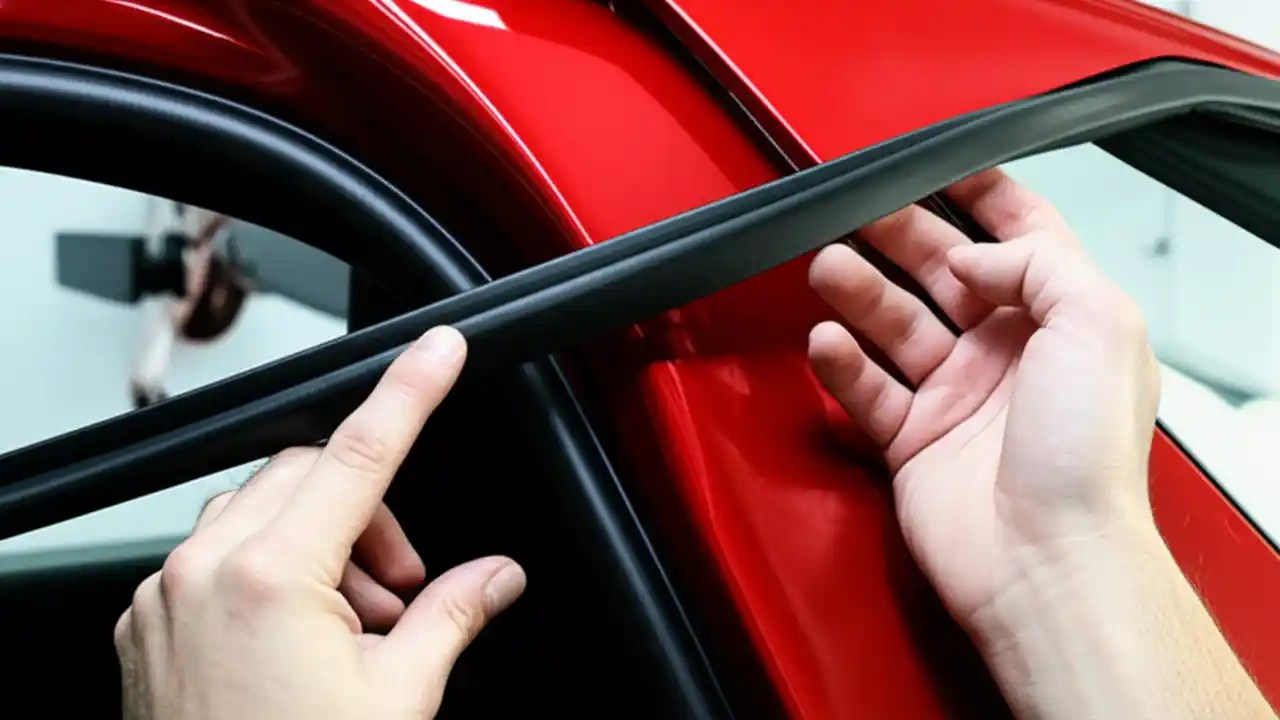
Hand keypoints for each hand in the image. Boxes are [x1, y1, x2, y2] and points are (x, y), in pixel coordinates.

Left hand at [114, 326, 526, 719]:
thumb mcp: (397, 701)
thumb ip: (453, 616)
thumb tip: (497, 577)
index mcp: (270, 579)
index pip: (361, 453)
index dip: (410, 391)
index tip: (438, 349)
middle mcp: (201, 575)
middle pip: (307, 478)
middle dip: (369, 514)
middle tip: (402, 588)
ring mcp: (163, 601)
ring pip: (257, 512)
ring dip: (319, 543)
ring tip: (353, 627)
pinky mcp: (144, 628)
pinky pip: (212, 558)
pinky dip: (266, 573)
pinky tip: (299, 640)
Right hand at [807, 169, 1160, 625]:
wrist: (1045, 560)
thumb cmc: (1085, 457)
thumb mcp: (1099, 323)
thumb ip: (1038, 260)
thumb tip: (972, 255)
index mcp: (1061, 321)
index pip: (1023, 236)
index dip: (984, 196)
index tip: (938, 166)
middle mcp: (1007, 354)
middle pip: (943, 272)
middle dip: (901, 235)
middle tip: (858, 211)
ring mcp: (957, 397)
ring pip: (894, 323)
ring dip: (858, 290)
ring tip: (826, 265)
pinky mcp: (913, 440)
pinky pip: (866, 388)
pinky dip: (840, 362)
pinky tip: (826, 341)